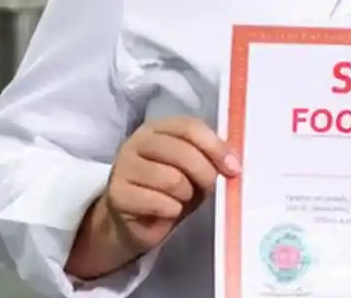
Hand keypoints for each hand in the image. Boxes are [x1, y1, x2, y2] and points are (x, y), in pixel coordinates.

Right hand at [67, 117, 240, 279]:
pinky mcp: (117, 193)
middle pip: (182, 151)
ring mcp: (124, 166)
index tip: (233, 168)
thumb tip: (232, 162)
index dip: (215, 147)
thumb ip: (209, 159)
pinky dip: (172, 210)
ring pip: (172, 179)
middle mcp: (138, 142)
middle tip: (208, 188)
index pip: (190, 127)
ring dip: (186, 195)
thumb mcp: (193, 171)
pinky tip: (167, 211)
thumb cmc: (169, 192)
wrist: (136, 223)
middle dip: (204, 173)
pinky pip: (159, 201)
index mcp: (159, 129)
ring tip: (181, 199)